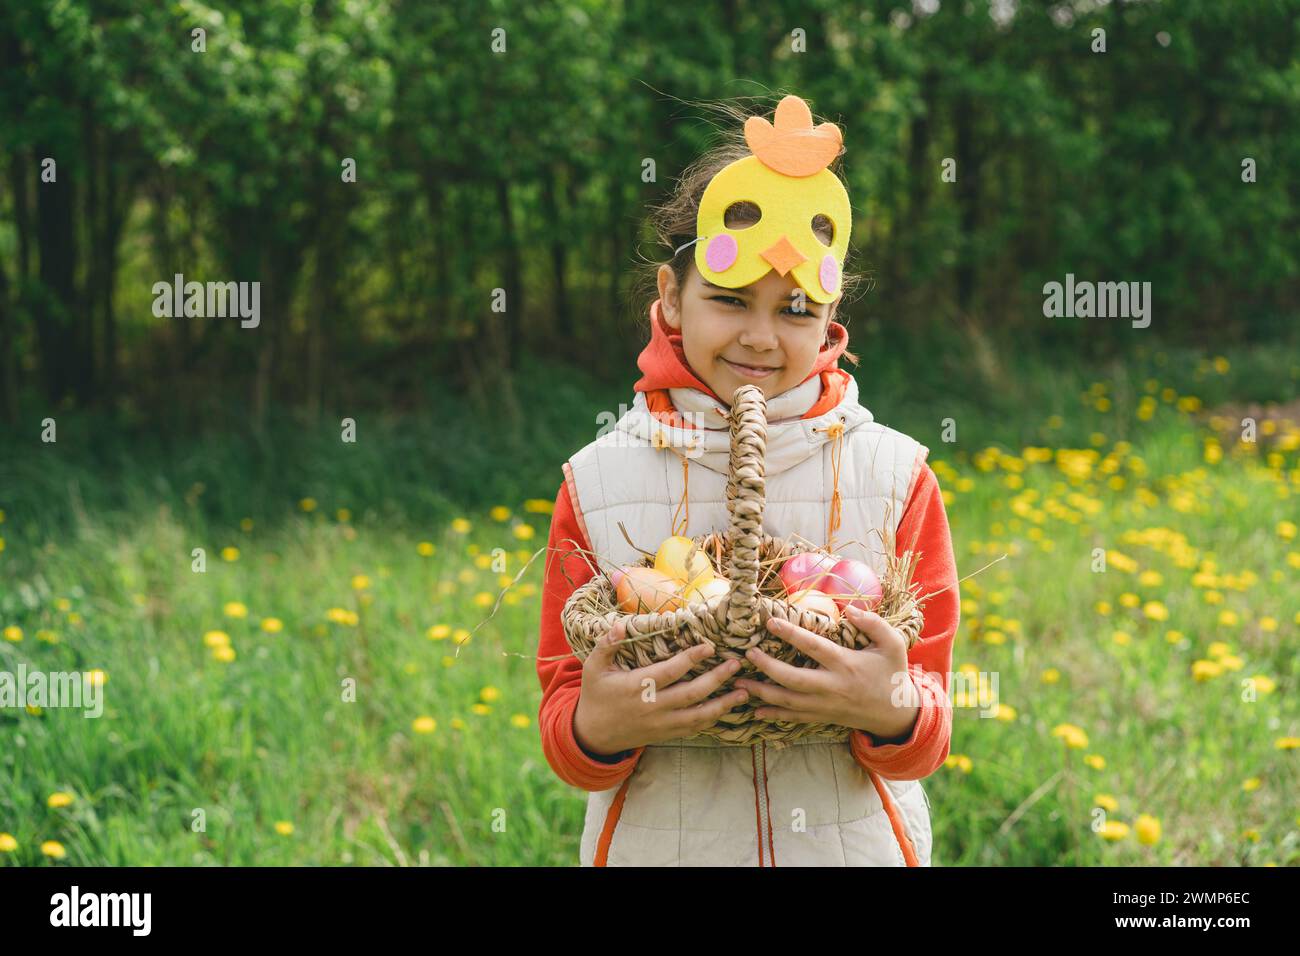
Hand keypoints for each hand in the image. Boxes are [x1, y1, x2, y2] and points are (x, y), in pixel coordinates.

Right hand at [573, 620, 750, 756]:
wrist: (593, 734)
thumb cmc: (596, 695)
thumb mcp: (593, 668)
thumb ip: (606, 645)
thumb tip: (620, 625)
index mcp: (637, 687)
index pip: (670, 672)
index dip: (691, 659)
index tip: (710, 647)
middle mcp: (653, 708)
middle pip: (691, 694)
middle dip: (717, 680)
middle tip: (736, 665)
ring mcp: (662, 724)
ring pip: (698, 716)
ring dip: (723, 705)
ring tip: (744, 692)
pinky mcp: (666, 734)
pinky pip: (693, 729)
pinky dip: (712, 720)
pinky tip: (726, 709)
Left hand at [734, 603, 919, 739]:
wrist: (896, 713)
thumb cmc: (892, 673)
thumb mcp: (893, 645)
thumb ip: (873, 624)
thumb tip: (850, 608)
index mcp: (846, 665)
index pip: (814, 647)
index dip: (791, 634)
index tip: (770, 622)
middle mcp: (832, 687)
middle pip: (793, 679)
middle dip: (767, 667)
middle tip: (747, 654)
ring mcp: (825, 705)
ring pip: (788, 702)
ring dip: (761, 692)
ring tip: (739, 680)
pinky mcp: (821, 717)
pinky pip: (793, 717)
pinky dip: (772, 715)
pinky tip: (754, 710)